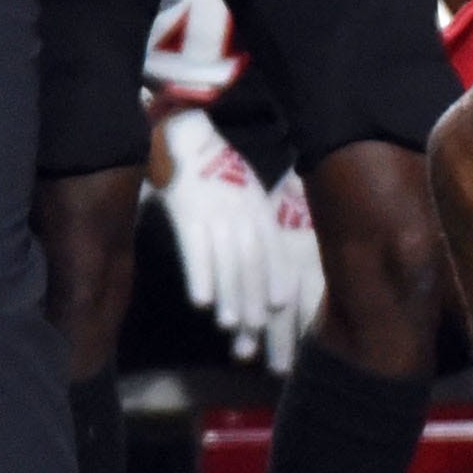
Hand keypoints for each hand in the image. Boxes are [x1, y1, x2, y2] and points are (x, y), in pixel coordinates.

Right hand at [150, 109, 325, 366]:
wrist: (187, 130)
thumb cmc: (216, 168)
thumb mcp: (246, 193)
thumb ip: (254, 225)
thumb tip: (259, 266)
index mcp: (260, 208)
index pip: (276, 255)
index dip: (280, 287)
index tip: (285, 320)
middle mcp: (244, 213)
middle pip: (255, 267)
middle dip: (256, 307)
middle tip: (257, 343)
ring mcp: (217, 211)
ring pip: (229, 261)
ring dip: (231, 296)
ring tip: (232, 329)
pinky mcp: (187, 209)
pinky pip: (195, 248)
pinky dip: (200, 275)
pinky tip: (202, 303)